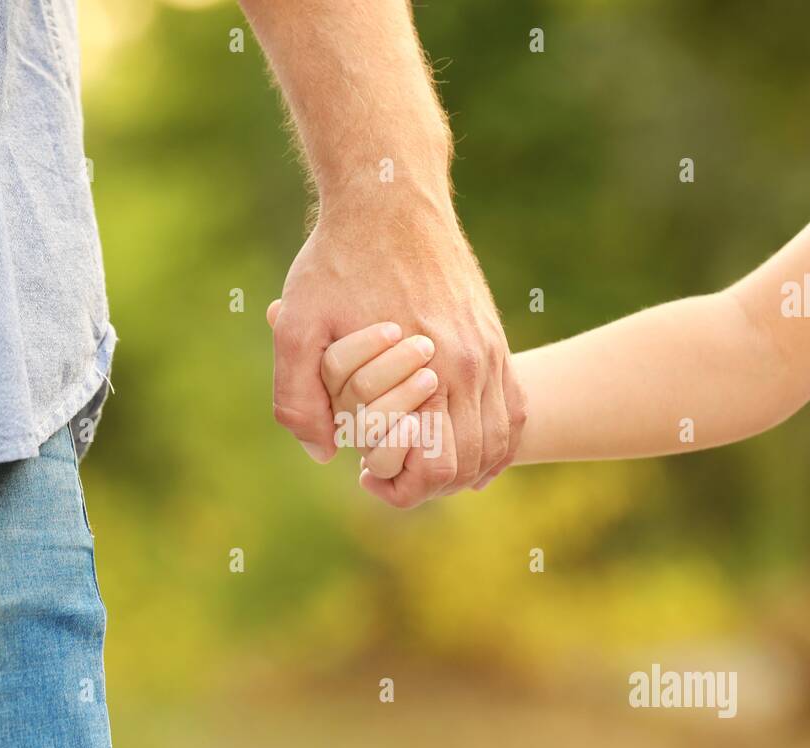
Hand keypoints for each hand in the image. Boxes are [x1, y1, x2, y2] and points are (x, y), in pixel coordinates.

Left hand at [269, 195, 526, 506]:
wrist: (390, 195)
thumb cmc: (337, 258)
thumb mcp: (297, 326)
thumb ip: (297, 397)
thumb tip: (326, 454)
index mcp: (430, 367)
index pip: (437, 467)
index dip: (400, 490)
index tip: (364, 475)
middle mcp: (472, 363)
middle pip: (471, 463)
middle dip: (428, 485)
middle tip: (387, 474)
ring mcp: (490, 350)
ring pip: (498, 441)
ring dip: (463, 468)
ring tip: (419, 463)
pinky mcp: (494, 337)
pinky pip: (512, 408)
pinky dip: (493, 441)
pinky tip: (462, 447)